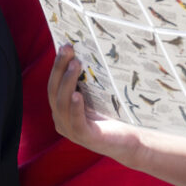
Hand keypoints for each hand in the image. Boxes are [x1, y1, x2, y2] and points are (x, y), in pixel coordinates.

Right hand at [46, 44, 136, 159]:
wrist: (131, 140)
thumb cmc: (114, 116)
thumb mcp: (97, 96)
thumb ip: (87, 82)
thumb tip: (85, 51)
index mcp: (62, 109)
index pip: (54, 84)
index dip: (57, 65)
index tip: (65, 46)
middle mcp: (62, 120)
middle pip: (54, 91)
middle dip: (60, 68)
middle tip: (68, 49)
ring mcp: (71, 131)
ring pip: (62, 104)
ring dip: (68, 82)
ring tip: (76, 65)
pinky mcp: (85, 138)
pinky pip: (76, 122)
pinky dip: (75, 108)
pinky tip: (77, 95)